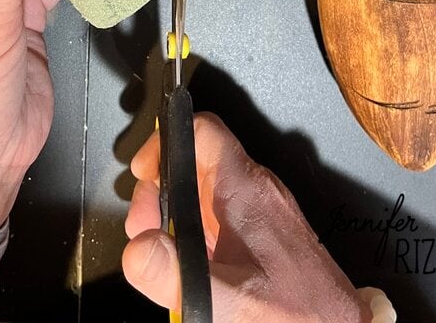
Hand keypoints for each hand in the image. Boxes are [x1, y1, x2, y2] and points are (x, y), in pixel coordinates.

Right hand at [123, 113, 370, 322]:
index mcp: (246, 189)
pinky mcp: (258, 227)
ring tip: (165, 253)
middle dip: (160, 191)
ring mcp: (256, 207)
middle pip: (193, 161)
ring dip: (174, 214)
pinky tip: (191, 264)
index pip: (204, 131)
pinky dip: (192, 230)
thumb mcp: (230, 302)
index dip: (166, 142)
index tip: (143, 173)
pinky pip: (214, 213)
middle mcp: (253, 188)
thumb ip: (180, 276)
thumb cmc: (297, 312)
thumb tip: (138, 249)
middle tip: (146, 230)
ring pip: (201, 187)